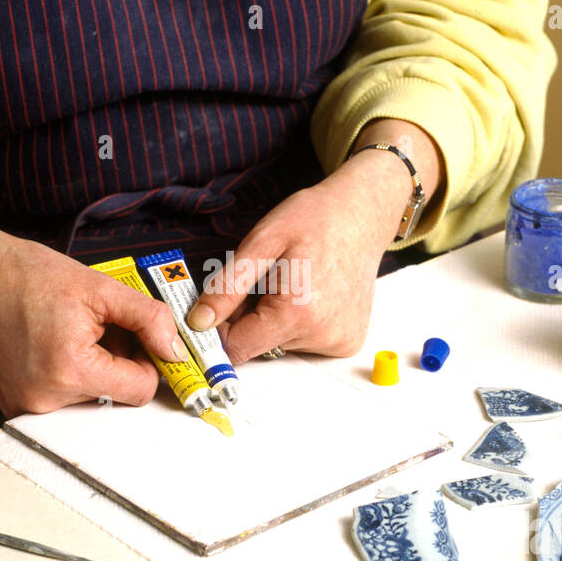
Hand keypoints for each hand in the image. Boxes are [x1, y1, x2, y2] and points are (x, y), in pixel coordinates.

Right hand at [0, 219, 188, 415]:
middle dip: (119, 366)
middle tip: (101, 331)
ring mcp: (26, 408)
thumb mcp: (100, 287)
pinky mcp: (14, 407)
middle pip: (116, 399)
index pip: (140, 390)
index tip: (139, 340)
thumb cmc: (30, 277)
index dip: (147, 361)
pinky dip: (69, 380)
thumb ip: (148, 319)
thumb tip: (175, 350)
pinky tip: (54, 350)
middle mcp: (47, 400)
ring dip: (95, 374)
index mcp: (71, 370)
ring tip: (73, 338)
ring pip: (92, 402)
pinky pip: (63, 403)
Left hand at [185, 151, 412, 361]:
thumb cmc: (313, 219)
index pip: (236, 347)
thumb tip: (198, 322)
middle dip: (249, 318)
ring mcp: (339, 341)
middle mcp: (322, 335)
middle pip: (259, 345)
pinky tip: (312, 293)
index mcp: (297, 313)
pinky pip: (306, 341)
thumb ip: (227, 286)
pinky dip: (299, 322)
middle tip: (265, 280)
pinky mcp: (348, 341)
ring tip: (293, 282)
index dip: (220, 328)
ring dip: (274, 319)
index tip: (221, 302)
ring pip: (281, 344)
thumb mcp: (261, 242)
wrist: (363, 212)